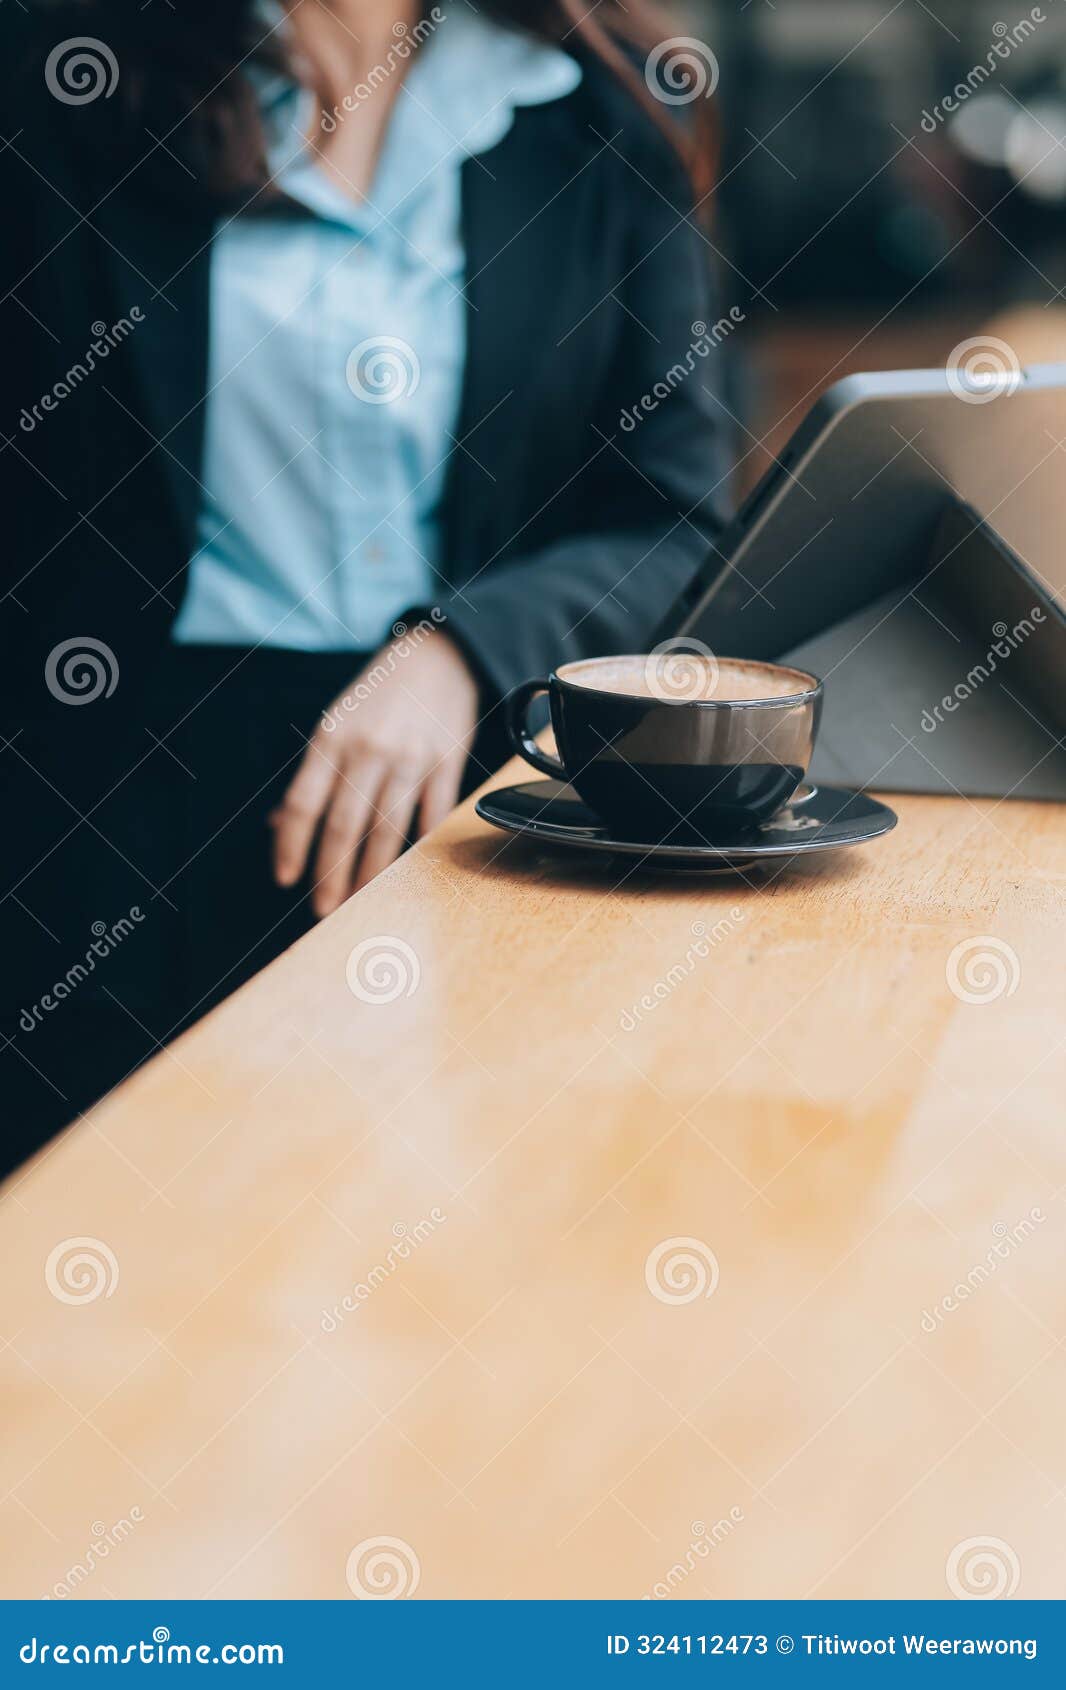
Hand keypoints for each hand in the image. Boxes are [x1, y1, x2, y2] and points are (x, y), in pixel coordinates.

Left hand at [272, 627, 479, 916]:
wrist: (438, 656)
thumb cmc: (379, 695)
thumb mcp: (336, 723)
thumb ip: (312, 775)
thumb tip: (280, 824)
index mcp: (333, 737)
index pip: (304, 803)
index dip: (291, 845)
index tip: (285, 879)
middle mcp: (369, 749)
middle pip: (343, 825)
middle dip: (331, 874)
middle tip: (323, 909)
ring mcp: (410, 757)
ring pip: (386, 829)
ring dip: (371, 873)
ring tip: (359, 901)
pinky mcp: (447, 763)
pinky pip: (432, 815)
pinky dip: (418, 848)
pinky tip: (406, 874)